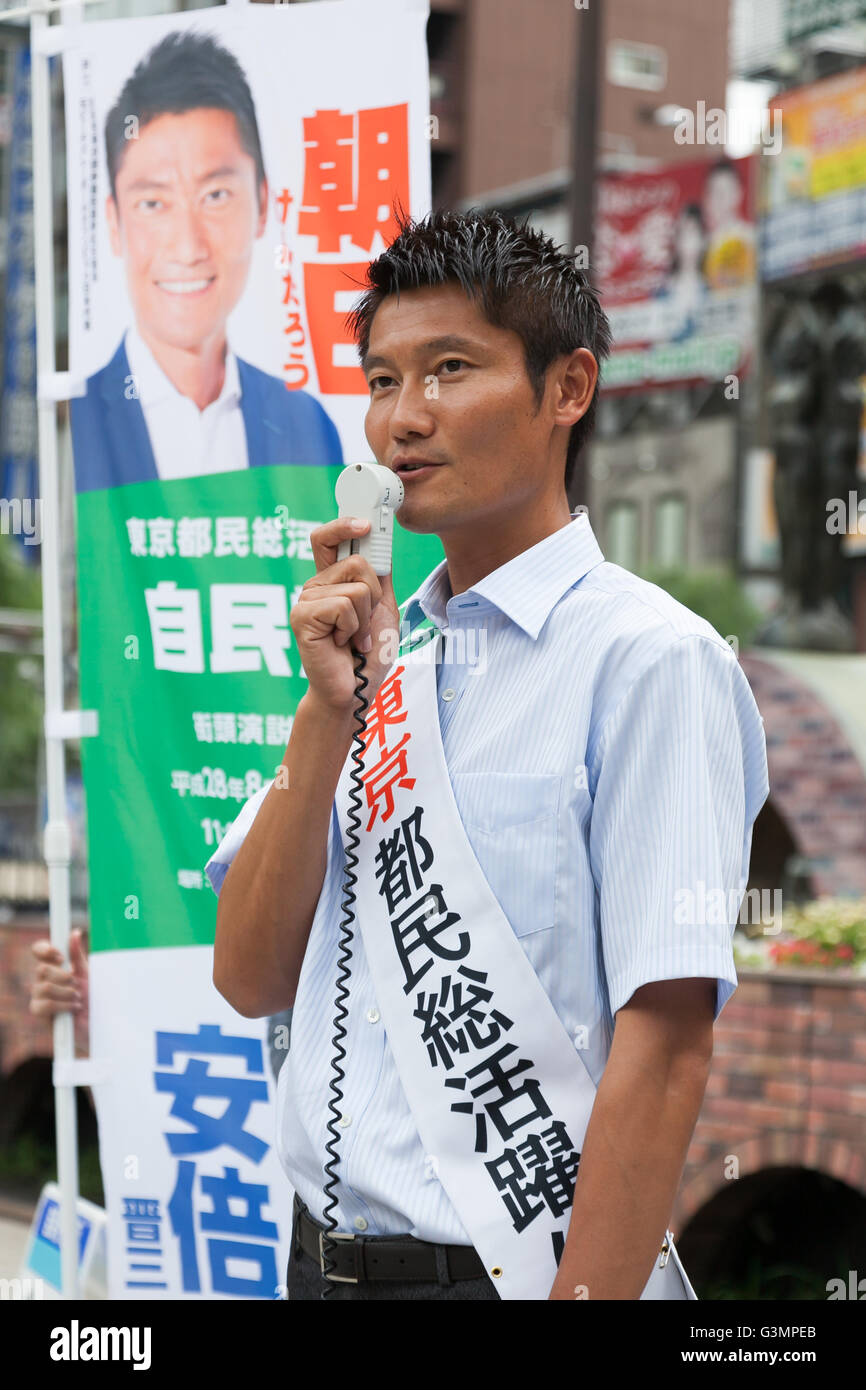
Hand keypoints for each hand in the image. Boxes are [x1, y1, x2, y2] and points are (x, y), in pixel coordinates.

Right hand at [30, 928, 88, 1055]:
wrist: (99, 1022)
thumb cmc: (93, 997)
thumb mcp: (87, 974)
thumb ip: (78, 955)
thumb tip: (75, 933)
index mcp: (54, 967)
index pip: (38, 951)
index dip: (45, 950)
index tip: (61, 957)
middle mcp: (43, 980)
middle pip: (40, 969)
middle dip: (63, 977)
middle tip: (76, 985)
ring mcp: (39, 997)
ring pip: (41, 988)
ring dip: (65, 993)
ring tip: (78, 998)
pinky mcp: (41, 1015)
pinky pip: (42, 1006)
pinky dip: (62, 1006)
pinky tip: (74, 1008)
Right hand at [290, 516, 400, 712]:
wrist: (356, 691)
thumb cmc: (367, 655)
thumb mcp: (382, 610)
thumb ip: (379, 578)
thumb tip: (380, 544)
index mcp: (331, 582)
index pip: (327, 539)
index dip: (343, 525)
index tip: (366, 522)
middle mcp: (315, 587)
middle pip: (356, 561)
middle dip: (373, 594)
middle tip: (363, 624)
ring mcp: (305, 601)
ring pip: (355, 587)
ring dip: (364, 618)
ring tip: (353, 638)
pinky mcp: (302, 617)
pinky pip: (344, 605)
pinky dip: (353, 628)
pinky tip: (342, 644)